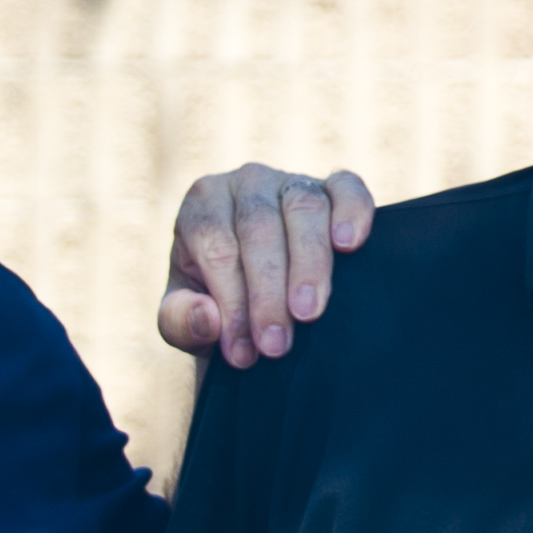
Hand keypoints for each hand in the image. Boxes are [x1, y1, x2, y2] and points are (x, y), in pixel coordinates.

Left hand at [157, 165, 374, 366]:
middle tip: (277, 344)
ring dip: (309, 264)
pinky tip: (349, 244)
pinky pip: (347, 188)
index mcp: (202, 204)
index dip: (231, 303)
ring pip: (303, 209)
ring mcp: (292, 180)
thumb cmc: (217, 300)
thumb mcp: (183, 317)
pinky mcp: (335, 186)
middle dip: (268, 293)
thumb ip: (180, 321)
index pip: (217, 248)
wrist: (258, 290)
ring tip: (309, 312)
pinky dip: (352, 212)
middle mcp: (246, 182)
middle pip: (258, 229)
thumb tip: (206, 318)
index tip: (244, 353)